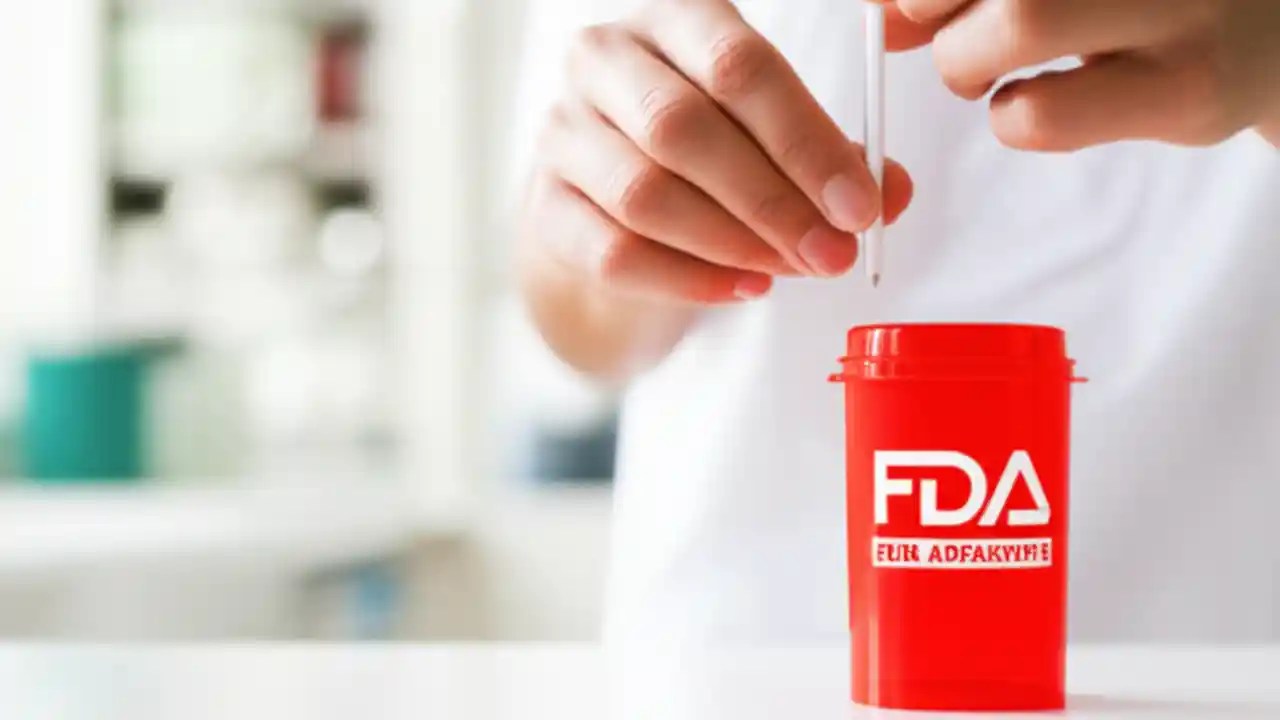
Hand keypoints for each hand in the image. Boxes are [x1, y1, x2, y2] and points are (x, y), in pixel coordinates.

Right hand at [523, 0, 912, 305]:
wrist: (607, 200)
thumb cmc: (701, 152)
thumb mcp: (768, 135)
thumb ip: (830, 157)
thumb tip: (888, 192)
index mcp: (676, 20)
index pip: (739, 65)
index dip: (805, 140)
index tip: (857, 205)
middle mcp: (607, 60)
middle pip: (682, 127)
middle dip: (770, 201)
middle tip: (830, 253)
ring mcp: (563, 132)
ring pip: (644, 193)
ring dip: (730, 242)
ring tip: (786, 271)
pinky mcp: (547, 206)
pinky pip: (614, 251)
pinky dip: (688, 279)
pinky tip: (740, 287)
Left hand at [875, 0, 1279, 148]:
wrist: (1278, 34)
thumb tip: (886, 14)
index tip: (918, 2)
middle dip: (931, 1)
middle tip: (950, 25)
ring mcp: (1183, 7)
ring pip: (1016, 22)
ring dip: (964, 60)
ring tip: (987, 68)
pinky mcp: (1189, 91)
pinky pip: (1041, 115)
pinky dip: (1009, 117)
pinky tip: (1034, 102)